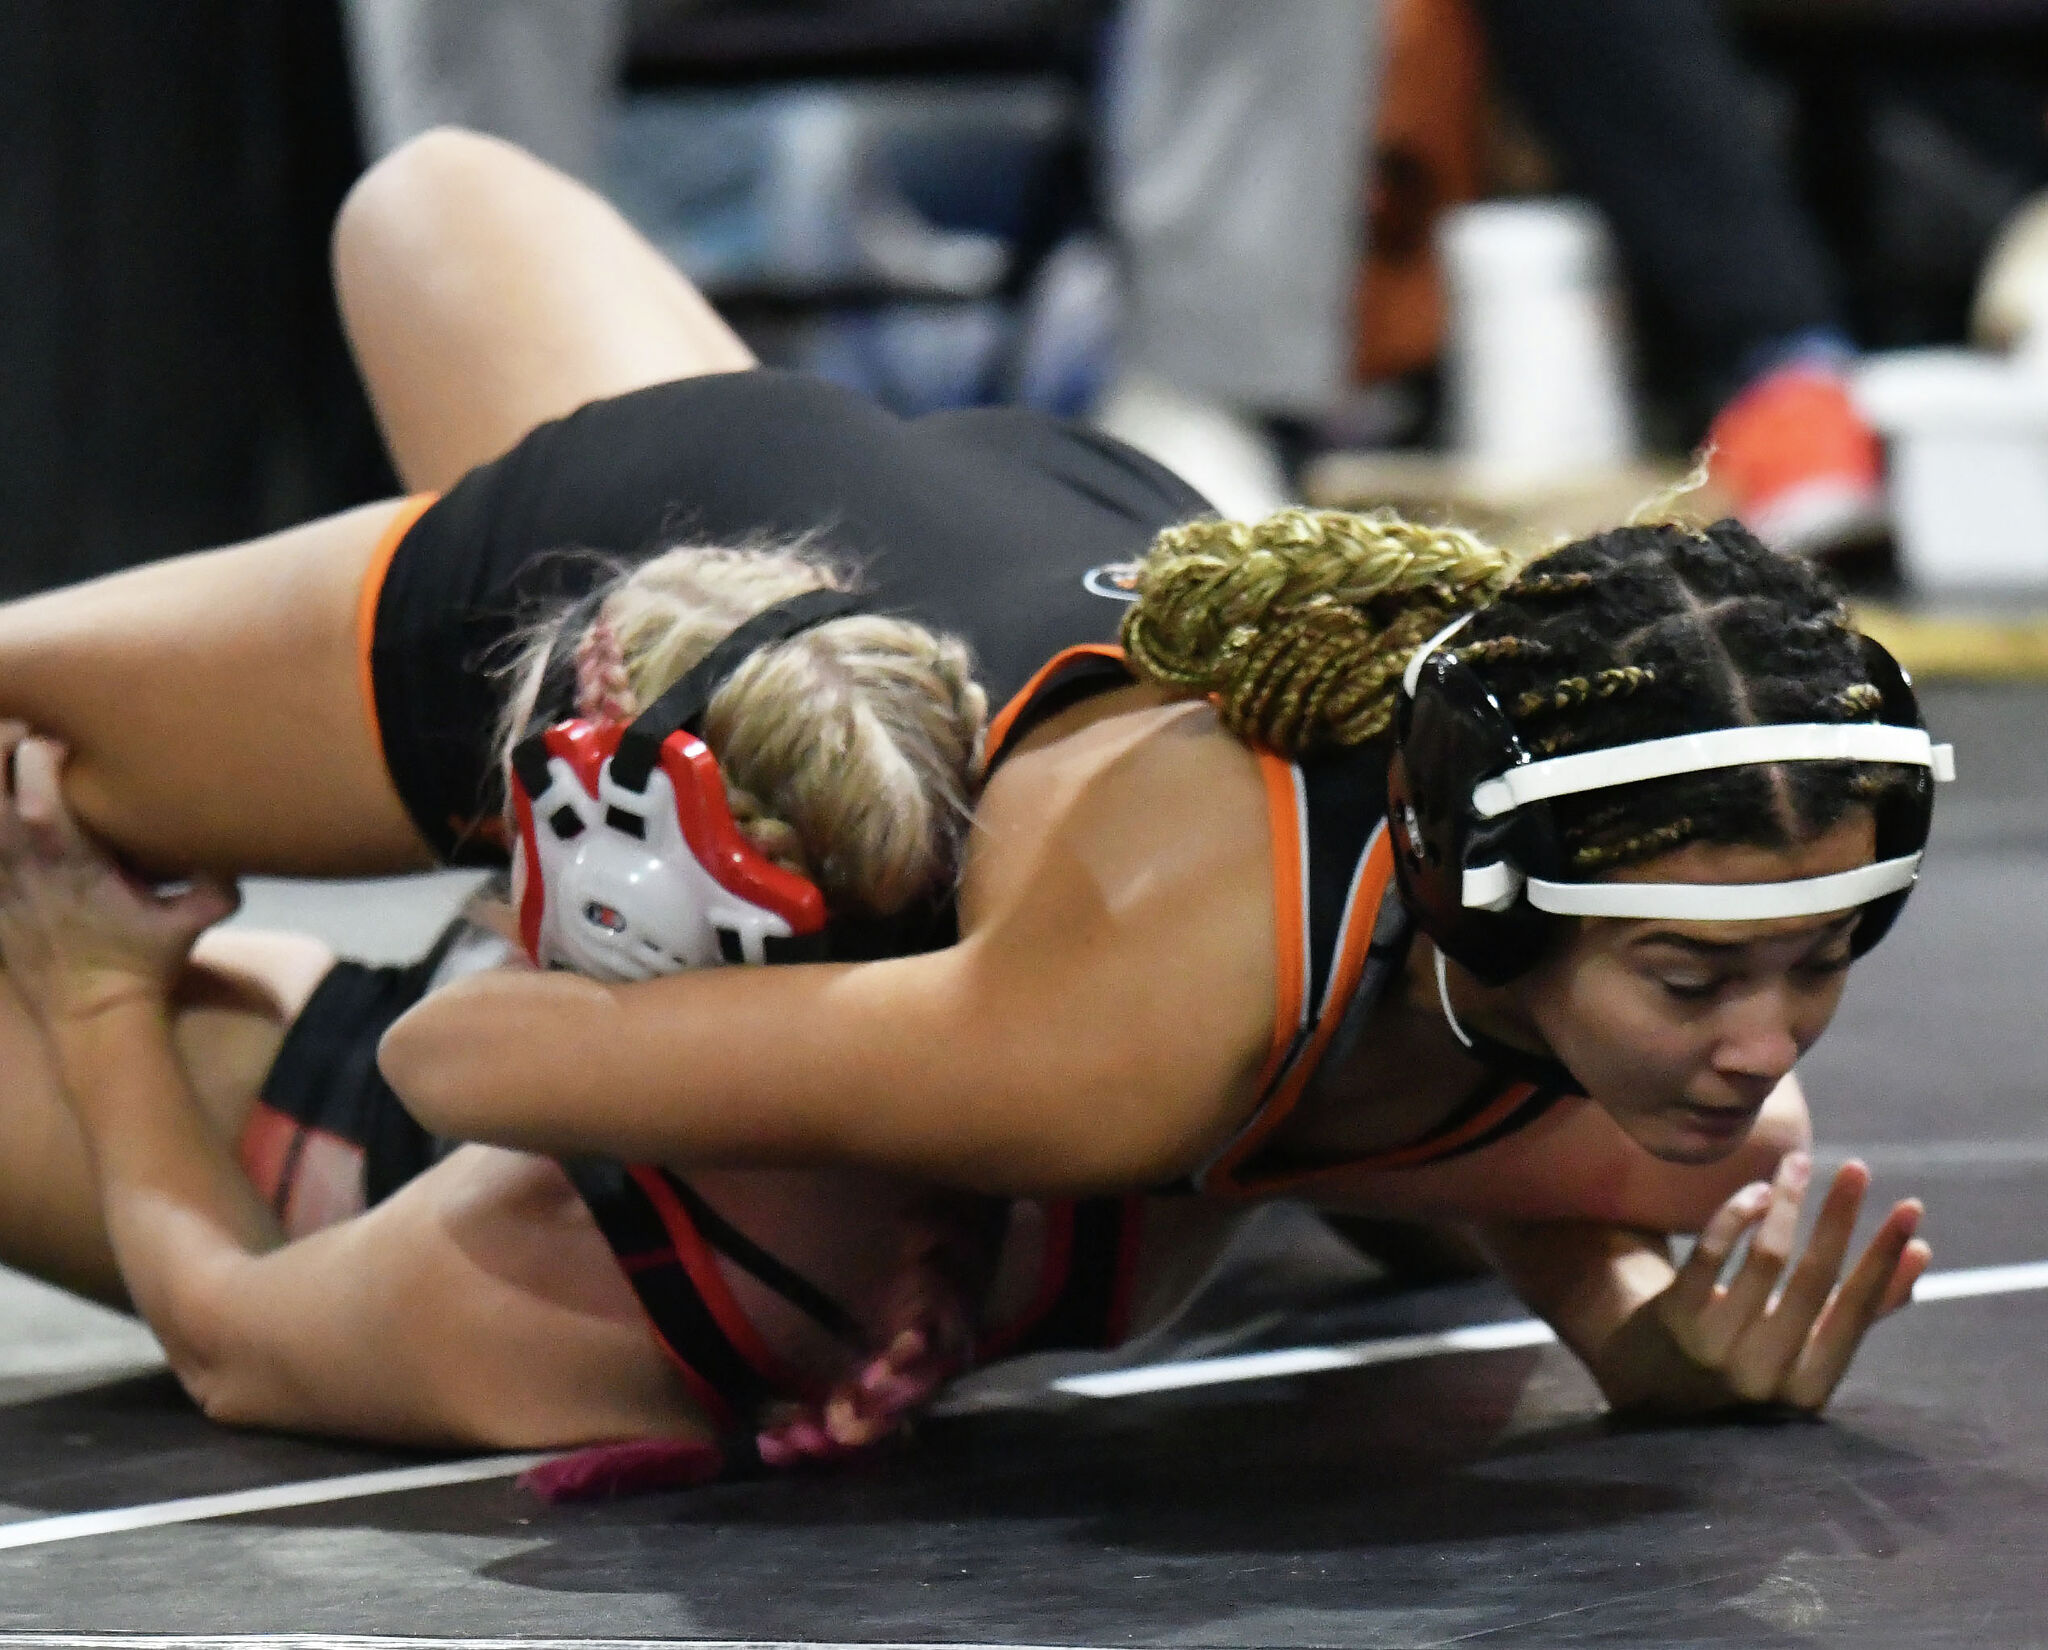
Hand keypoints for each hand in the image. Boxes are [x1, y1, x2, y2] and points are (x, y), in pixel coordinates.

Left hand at [0, 731, 236, 1026]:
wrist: (91, 1014)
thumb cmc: (143, 964)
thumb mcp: (190, 925)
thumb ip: (216, 885)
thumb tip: (235, 850)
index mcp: (72, 867)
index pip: (38, 805)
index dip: (40, 758)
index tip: (65, 742)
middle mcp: (25, 868)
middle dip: (0, 749)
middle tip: (27, 731)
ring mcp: (0, 881)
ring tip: (11, 752)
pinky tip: (6, 796)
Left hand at [1592, 1151, 1929, 1418]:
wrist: (1649, 1386)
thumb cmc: (1746, 1360)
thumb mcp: (1806, 1351)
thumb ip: (1862, 1310)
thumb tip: (1919, 1253)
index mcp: (1807, 1390)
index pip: (1855, 1313)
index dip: (1884, 1258)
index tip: (1910, 1207)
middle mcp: (1761, 1374)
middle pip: (1812, 1279)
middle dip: (1841, 1218)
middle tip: (1857, 1168)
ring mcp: (1712, 1347)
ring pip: (1764, 1259)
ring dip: (1786, 1202)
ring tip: (1797, 1162)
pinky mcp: (1670, 1317)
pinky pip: (1712, 1252)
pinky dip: (1737, 1214)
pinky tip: (1756, 1192)